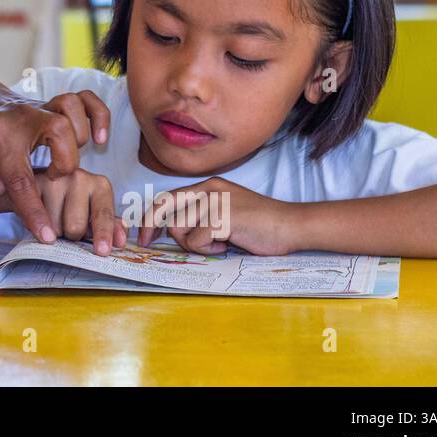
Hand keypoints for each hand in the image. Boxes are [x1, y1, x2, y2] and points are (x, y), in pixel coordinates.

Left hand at [0, 89, 110, 242]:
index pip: (19, 176)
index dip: (34, 209)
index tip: (46, 235)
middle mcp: (24, 115)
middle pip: (57, 129)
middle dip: (64, 162)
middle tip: (54, 180)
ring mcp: (44, 107)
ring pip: (72, 109)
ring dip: (79, 137)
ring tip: (68, 161)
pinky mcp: (58, 104)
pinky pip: (88, 99)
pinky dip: (99, 116)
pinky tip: (100, 139)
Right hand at [35, 168, 127, 255]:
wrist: (42, 185)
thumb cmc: (74, 203)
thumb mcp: (95, 213)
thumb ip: (110, 226)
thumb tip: (120, 241)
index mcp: (100, 185)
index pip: (102, 215)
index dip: (103, 233)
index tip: (102, 251)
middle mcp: (78, 177)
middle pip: (75, 227)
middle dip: (71, 234)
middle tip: (69, 225)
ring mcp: (54, 179)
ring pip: (53, 229)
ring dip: (52, 231)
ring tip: (53, 217)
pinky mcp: (32, 184)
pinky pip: (33, 221)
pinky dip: (35, 225)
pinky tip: (40, 214)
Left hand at [136, 177, 301, 255]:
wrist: (292, 225)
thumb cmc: (261, 224)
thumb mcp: (226, 211)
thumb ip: (202, 215)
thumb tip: (172, 231)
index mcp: (208, 186)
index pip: (167, 198)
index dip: (151, 218)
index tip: (145, 237)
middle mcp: (208, 190)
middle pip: (169, 215)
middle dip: (172, 236)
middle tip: (188, 245)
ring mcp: (215, 202)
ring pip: (180, 230)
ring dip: (195, 245)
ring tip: (218, 243)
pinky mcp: (222, 218)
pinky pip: (197, 241)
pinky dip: (209, 250)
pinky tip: (227, 245)